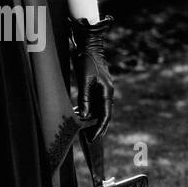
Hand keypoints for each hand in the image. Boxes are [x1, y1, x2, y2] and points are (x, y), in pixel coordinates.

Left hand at [69, 14, 114, 140]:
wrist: (88, 46)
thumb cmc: (87, 62)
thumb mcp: (84, 80)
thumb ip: (85, 98)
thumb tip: (85, 116)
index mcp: (107, 92)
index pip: (105, 116)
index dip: (99, 129)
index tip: (92, 139)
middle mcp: (107, 93)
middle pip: (103, 115)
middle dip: (97, 128)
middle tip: (88, 140)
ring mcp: (102, 90)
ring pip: (98, 110)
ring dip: (91, 120)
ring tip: (83, 131)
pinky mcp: (96, 87)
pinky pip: (93, 103)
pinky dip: (87, 110)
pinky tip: (79, 114)